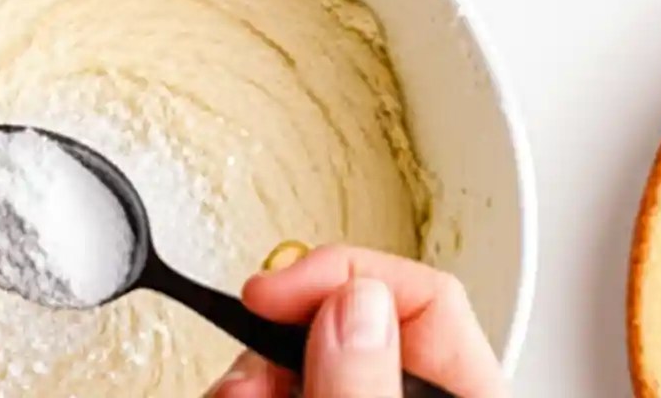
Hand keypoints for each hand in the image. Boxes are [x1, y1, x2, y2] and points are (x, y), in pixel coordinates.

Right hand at [206, 244, 506, 397]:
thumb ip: (368, 387)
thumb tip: (352, 303)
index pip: (425, 296)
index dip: (343, 275)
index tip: (271, 291)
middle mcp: (413, 396)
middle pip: (351, 319)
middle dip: (283, 328)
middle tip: (250, 359)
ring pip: (306, 352)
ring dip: (256, 364)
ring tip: (236, 392)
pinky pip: (283, 383)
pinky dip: (252, 387)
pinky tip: (235, 397)